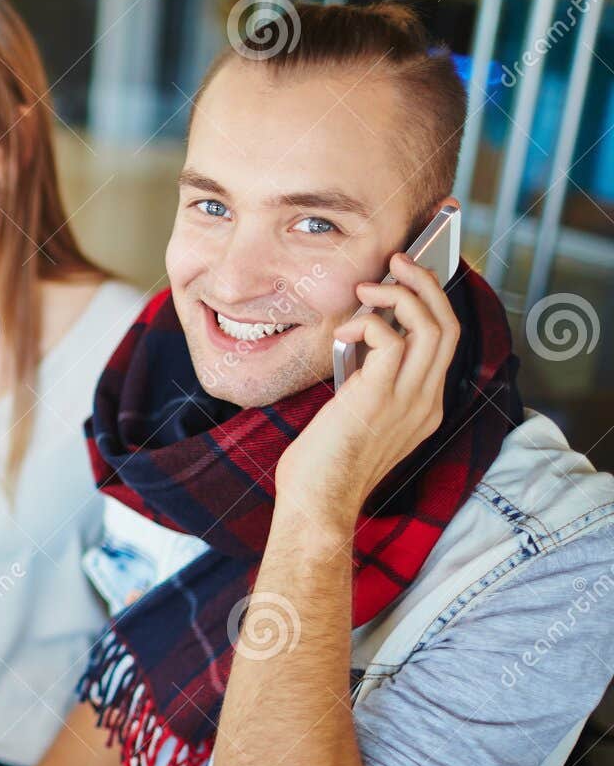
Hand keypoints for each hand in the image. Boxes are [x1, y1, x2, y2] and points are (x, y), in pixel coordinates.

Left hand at [275, 249, 461, 534]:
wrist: (316, 504)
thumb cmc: (323, 465)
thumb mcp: (355, 416)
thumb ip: (367, 380)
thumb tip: (356, 338)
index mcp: (425, 407)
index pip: (446, 342)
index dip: (433, 304)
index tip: (408, 280)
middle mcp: (426, 401)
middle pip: (449, 325)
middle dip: (428, 284)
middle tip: (398, 261)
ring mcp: (408, 401)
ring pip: (432, 325)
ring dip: (403, 293)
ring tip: (371, 284)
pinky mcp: (379, 399)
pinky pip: (391, 340)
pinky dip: (368, 323)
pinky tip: (343, 331)